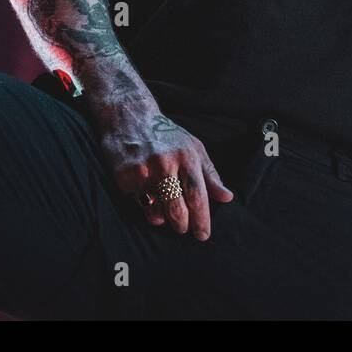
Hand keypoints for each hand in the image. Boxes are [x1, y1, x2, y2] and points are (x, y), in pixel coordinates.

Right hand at [94, 102, 233, 240]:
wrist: (129, 116)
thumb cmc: (166, 135)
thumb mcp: (194, 148)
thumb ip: (210, 175)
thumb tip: (227, 198)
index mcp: (187, 156)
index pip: (198, 196)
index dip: (202, 220)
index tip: (203, 235)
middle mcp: (165, 164)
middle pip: (177, 209)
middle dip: (183, 225)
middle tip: (184, 228)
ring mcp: (143, 172)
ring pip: (157, 212)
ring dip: (165, 220)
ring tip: (167, 214)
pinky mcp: (124, 178)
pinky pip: (140, 206)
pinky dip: (148, 210)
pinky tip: (151, 200)